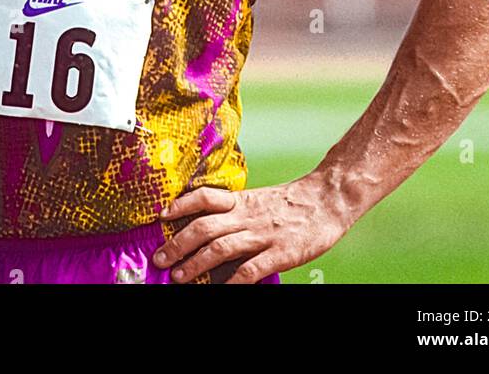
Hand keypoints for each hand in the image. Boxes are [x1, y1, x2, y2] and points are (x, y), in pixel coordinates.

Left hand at [153, 176, 347, 283]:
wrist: (328, 199)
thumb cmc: (293, 203)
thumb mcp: (260, 200)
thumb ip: (237, 212)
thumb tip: (211, 227)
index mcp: (242, 201)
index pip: (204, 197)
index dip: (181, 205)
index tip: (162, 217)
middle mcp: (247, 216)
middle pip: (204, 227)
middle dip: (178, 244)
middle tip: (160, 259)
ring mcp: (262, 235)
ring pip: (220, 248)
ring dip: (195, 263)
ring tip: (178, 277)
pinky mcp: (279, 253)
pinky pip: (250, 270)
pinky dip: (233, 282)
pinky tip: (221, 290)